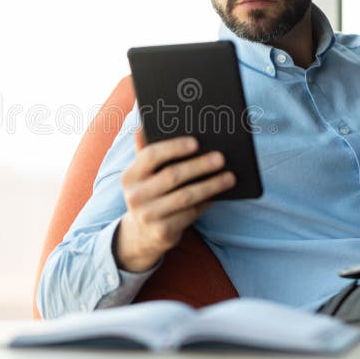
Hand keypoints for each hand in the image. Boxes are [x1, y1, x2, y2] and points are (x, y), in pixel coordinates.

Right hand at [114, 125, 235, 271]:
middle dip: (199, 165)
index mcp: (130, 175)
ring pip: (185, 197)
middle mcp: (135, 195)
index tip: (196, 142)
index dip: (174, 147)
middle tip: (221, 158)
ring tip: (229, 177)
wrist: (141, 234)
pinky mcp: (163, 232)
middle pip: (172, 176)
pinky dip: (206, 202)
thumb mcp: (143, 175)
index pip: (151, 155)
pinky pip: (190, 214)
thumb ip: (146, 150)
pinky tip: (219, 194)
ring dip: (210, 185)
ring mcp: (148, 215)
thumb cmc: (149, 193)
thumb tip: (145, 123)